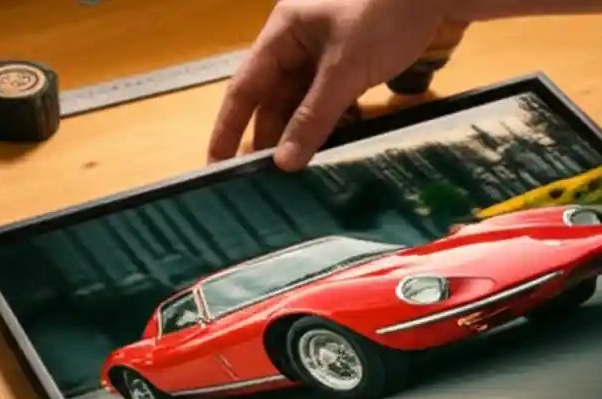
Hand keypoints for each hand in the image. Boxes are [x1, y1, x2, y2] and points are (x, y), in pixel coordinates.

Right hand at [208, 0, 455, 171]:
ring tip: (300, 170)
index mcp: (282, 33)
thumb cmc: (385, 14)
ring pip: (302, 102)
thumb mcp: (345, 70)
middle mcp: (296, 42)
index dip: (228, 128)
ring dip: (303, 133)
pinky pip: (328, 99)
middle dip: (272, 137)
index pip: (244, 88)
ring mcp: (323, 52)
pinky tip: (334, 143)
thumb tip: (284, 162)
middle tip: (267, 180)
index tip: (216, 164)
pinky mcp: (349, 61)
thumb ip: (313, 118)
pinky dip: (329, 122)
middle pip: (273, 99)